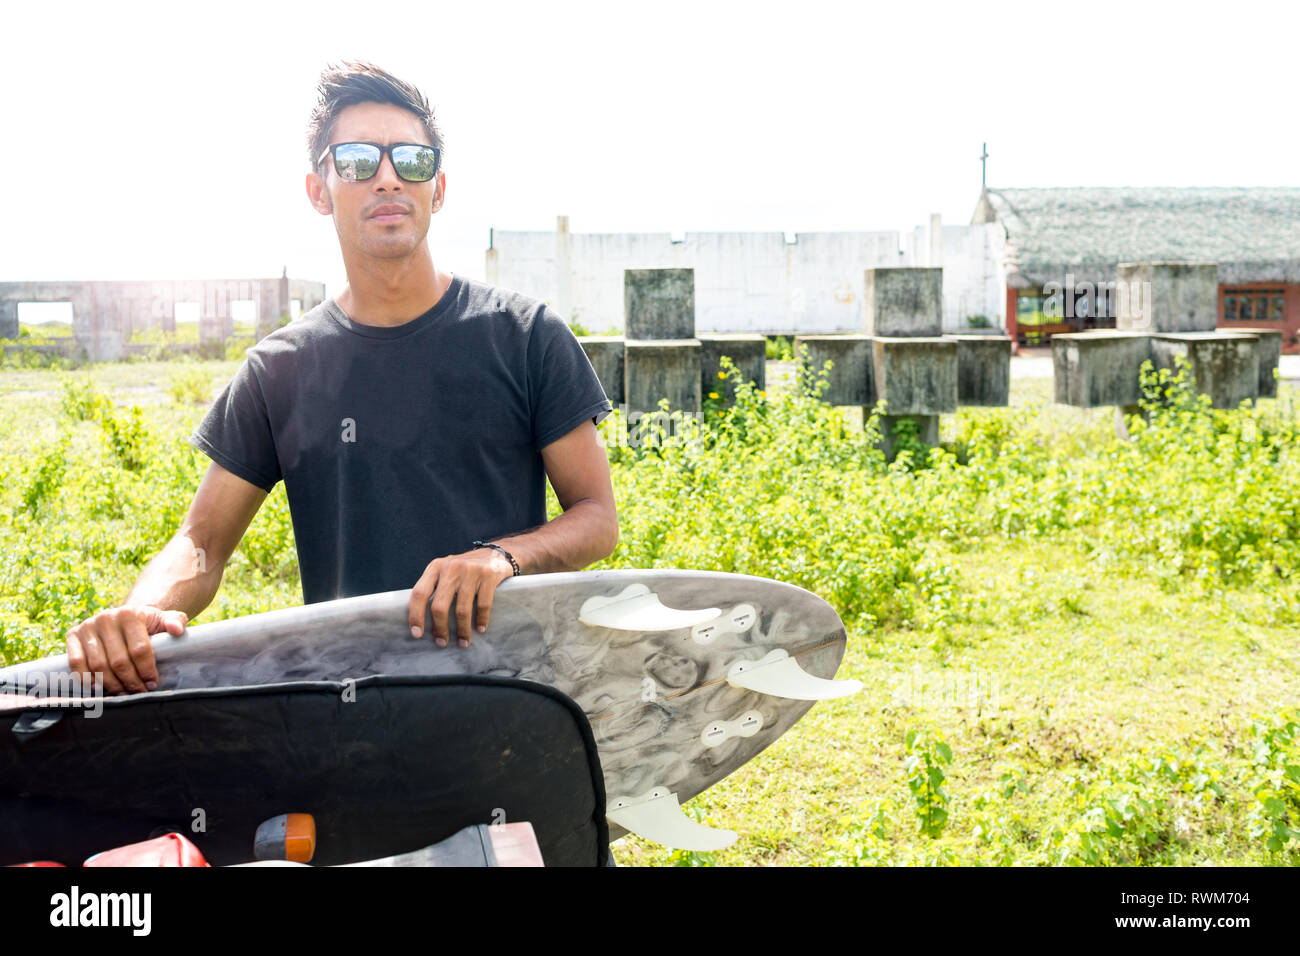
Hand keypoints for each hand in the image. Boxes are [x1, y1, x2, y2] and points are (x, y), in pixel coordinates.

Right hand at [65, 606, 188, 695]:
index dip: (147, 671)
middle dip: (130, 682)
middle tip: (139, 693)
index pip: (140, 650)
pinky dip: (86, 679)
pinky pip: (76, 663)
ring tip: (123, 694)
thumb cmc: (148, 624)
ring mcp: (87, 626)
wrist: (124, 617)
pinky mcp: (72, 634)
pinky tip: (98, 689)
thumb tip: (177, 631)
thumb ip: (175, 623)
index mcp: (130, 614)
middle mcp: (106, 618)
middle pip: (118, 661)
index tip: (152, 684)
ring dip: (111, 685)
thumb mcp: (165, 620)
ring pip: (98, 665)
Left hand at [408, 548, 514, 647]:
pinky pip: (482, 605)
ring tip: (463, 642)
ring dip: (462, 630)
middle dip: (440, 629)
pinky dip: (481, 620)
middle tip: (442, 642)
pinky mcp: (488, 576)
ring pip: (462, 610)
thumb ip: (434, 587)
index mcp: (435, 567)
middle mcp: (451, 567)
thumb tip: (420, 620)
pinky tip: (480, 628)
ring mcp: (470, 571)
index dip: (416, 615)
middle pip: (439, 606)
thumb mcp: (446, 571)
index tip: (417, 634)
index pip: (419, 593)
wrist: (494, 554)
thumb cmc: (465, 570)